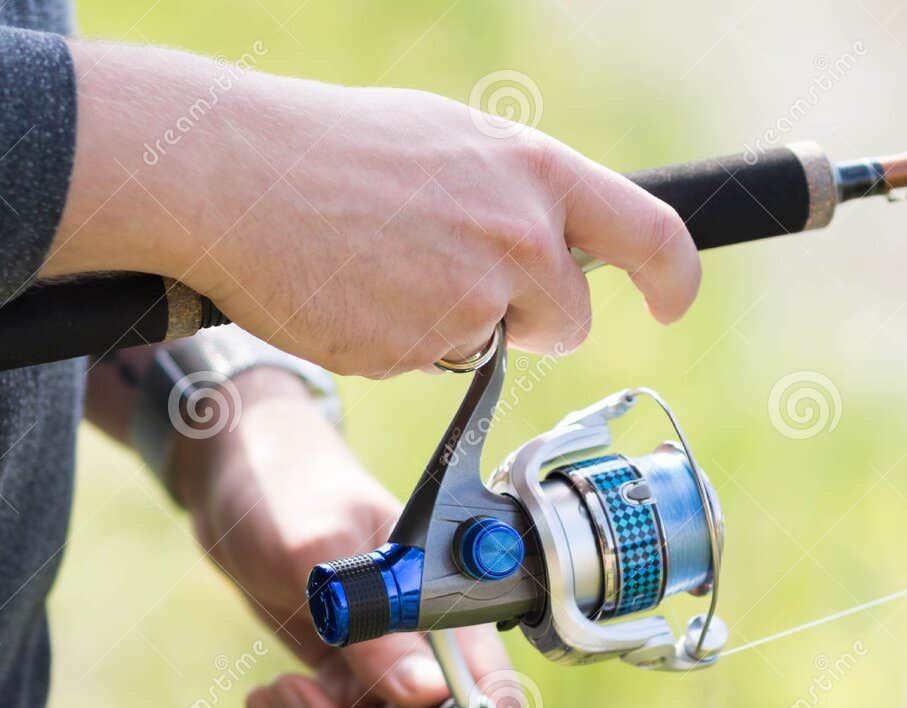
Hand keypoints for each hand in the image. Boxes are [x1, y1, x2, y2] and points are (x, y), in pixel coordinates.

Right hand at [48, 43, 701, 375]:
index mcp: (533, 171)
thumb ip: (513, 190)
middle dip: (529, 319)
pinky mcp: (425, 348)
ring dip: (453, 328)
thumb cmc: (330, 147)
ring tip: (382, 269)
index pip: (652, 234)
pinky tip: (354, 294)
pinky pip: (432, 366)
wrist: (231, 174)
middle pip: (569, 320)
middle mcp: (521, 235)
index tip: (672, 302)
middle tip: (459, 285)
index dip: (675, 277)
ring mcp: (476, 297)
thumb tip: (553, 232)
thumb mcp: (448, 142)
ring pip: (492, 347)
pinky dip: (400, 345)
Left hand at [177, 368, 510, 707]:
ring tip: (268, 696)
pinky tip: (264, 700)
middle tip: (298, 704)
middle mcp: (430, 654)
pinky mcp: (346, 688)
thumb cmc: (288, 490)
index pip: (493, 704)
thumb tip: (424, 695)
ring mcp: (388, 677)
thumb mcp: (324, 549)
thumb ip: (377, 626)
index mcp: (452, 612)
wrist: (235, 484)